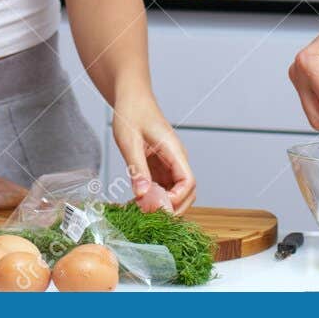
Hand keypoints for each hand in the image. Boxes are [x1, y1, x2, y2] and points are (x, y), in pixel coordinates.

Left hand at [112, 96, 196, 213]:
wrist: (132, 99)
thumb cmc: (132, 114)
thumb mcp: (129, 142)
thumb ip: (138, 169)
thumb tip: (143, 195)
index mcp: (174, 150)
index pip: (188, 181)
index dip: (177, 199)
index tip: (157, 208)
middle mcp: (177, 160)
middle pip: (188, 192)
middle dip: (173, 208)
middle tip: (149, 218)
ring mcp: (170, 165)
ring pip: (176, 193)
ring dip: (163, 205)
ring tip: (140, 213)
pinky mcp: (161, 168)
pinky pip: (163, 189)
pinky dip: (153, 199)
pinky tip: (136, 204)